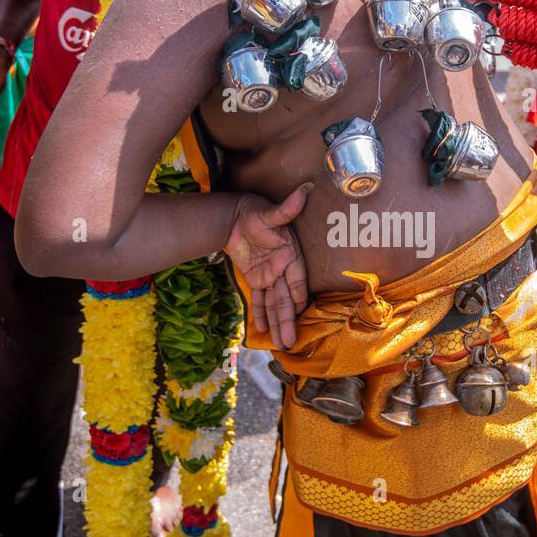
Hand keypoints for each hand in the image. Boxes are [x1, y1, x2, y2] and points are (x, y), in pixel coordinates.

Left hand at [225, 184, 311, 348]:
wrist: (234, 217)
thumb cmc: (255, 213)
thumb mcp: (270, 213)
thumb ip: (286, 209)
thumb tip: (302, 192)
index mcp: (290, 255)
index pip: (297, 280)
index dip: (298, 296)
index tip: (300, 312)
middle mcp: (283, 269)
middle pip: (285, 299)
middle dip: (287, 320)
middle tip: (289, 341)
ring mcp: (270, 276)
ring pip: (274, 303)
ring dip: (277, 323)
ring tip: (280, 343)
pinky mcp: (257, 279)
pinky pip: (259, 299)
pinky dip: (261, 313)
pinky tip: (263, 330)